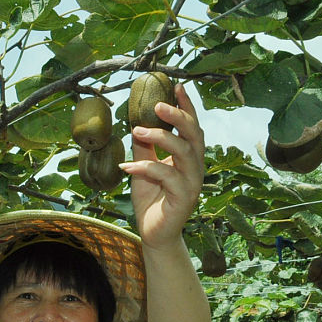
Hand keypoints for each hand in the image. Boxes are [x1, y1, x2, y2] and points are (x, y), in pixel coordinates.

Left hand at [121, 82, 205, 252]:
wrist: (154, 234)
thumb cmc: (152, 201)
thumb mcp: (142, 170)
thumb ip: (143, 149)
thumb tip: (135, 125)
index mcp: (188, 157)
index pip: (191, 127)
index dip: (187, 107)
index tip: (177, 87)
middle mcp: (195, 167)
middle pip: (194, 135)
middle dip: (178, 116)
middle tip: (158, 105)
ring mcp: (192, 182)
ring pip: (184, 152)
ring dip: (160, 138)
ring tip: (137, 130)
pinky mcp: (184, 197)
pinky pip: (167, 176)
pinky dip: (146, 168)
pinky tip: (126, 168)